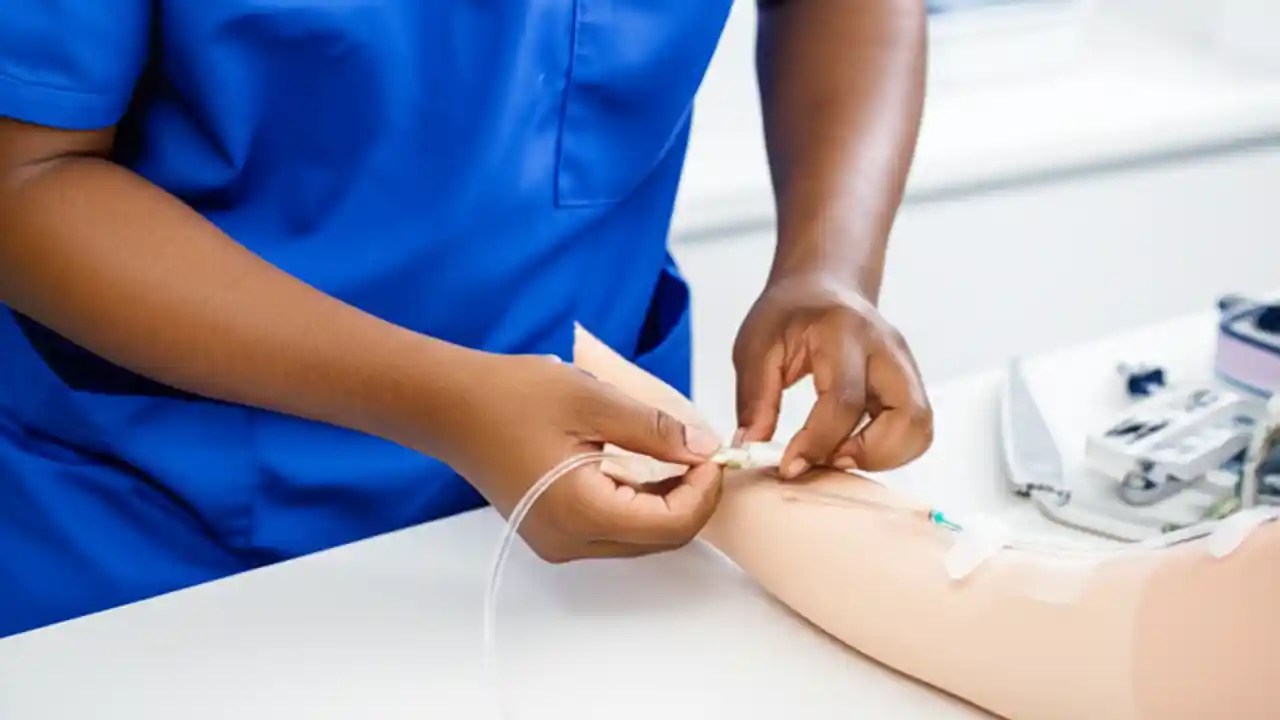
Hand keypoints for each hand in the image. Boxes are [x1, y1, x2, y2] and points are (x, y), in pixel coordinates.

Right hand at [440, 352, 723, 562]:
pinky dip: (639, 499)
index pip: (671, 524)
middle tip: (699, 450)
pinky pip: (614, 526)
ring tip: (674, 451)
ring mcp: (560, 540)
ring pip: (639, 536)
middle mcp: (571, 539)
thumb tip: (704, 448)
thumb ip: (656, 429)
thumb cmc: (511, 397)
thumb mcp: (595, 401)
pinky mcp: (554, 529)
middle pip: (659, 538)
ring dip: (667, 499)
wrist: (451, 405)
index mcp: (582, 512)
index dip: (704, 491)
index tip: (712, 452)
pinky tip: (644, 462)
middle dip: (691, 497)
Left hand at [733, 273, 931, 477]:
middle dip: (868, 455)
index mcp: (844, 332)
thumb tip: (750, 448)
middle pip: (907, 417)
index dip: (818, 442)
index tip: (790, 466)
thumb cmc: (789, 313)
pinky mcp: (910, 383)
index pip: (844, 400)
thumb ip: (754, 398)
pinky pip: (915, 430)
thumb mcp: (755, 347)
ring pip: (920, 428)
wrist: (822, 287)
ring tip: (839, 454)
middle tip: (825, 460)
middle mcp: (886, 348)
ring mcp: (905, 365)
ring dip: (882, 457)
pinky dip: (888, 450)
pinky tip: (852, 444)